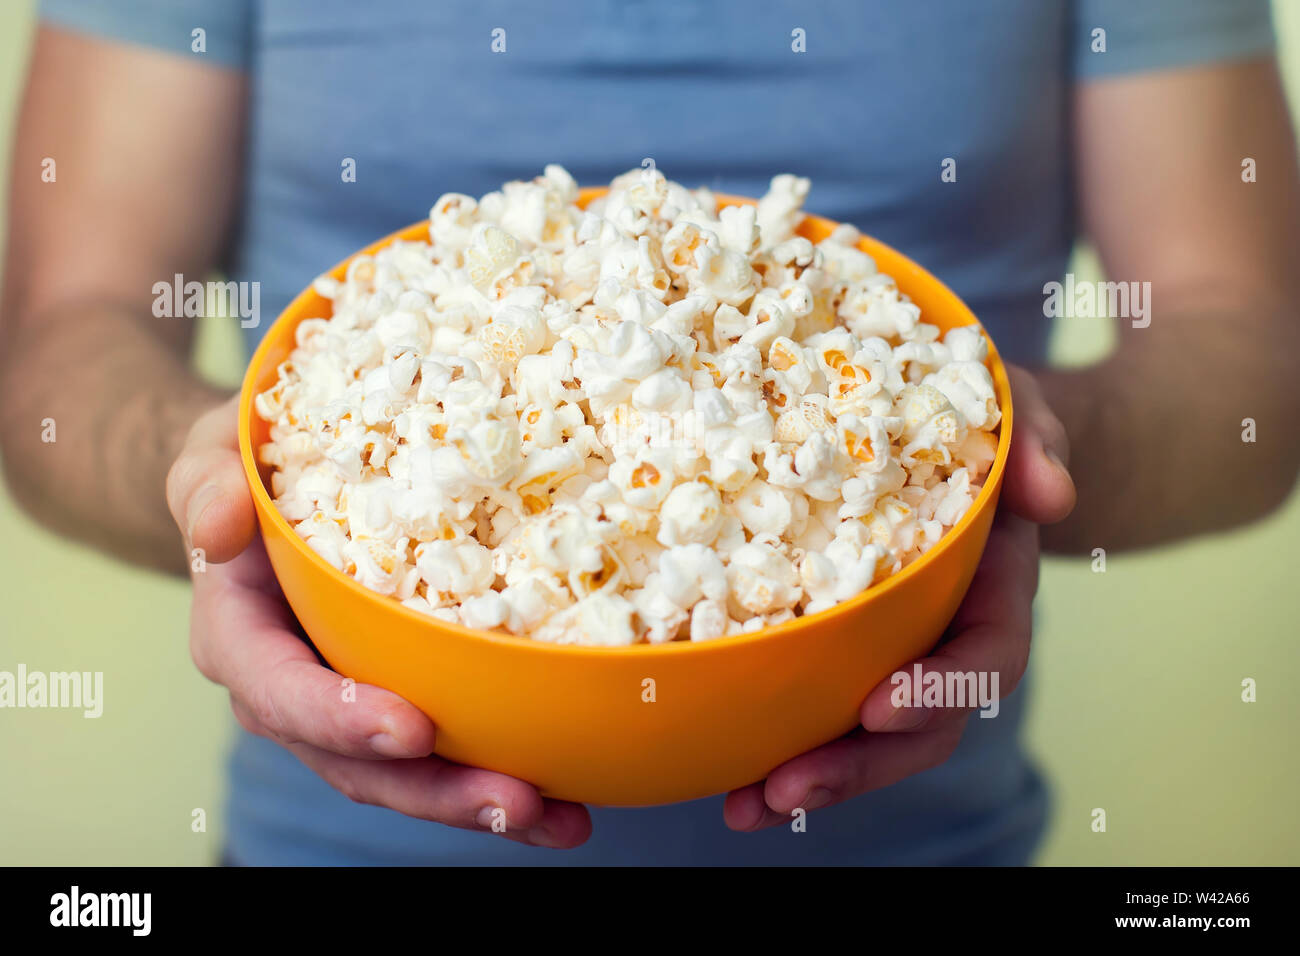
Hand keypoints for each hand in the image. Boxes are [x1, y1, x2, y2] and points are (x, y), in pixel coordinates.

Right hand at [165, 395, 590, 847]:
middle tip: (516, 801)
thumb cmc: (249, 464)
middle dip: (436, 791)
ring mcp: (349, 700)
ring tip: (561, 820)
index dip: (340, 718)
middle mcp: (292, 687)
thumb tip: (219, 527)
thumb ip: (206, 485)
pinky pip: (446, 743)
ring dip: (481, 801)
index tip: (411, 730)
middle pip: (357, 762)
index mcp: (240, 636)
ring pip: (409, 772)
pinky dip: (501, 766)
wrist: (276, 478)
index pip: (279, 691)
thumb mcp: (213, 456)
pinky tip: (571, 792)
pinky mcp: (400, 693)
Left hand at [723, 365, 1075, 830]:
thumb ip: (1037, 443)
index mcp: (992, 590)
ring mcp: (894, 650)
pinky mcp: (842, 649)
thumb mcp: (1013, 412)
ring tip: (746, 808)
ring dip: (811, 778)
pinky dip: (775, 746)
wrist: (946, 435)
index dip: (941, 689)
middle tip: (789, 787)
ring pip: (865, 736)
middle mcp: (943, 636)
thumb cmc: (980, 424)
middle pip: (919, 725)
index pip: (985, 657)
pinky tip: (726, 780)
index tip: (880, 704)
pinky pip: (818, 706)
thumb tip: (1051, 494)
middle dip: (859, 763)